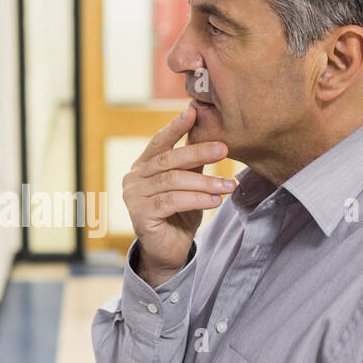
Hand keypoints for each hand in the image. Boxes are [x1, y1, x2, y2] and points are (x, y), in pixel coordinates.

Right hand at [122, 106, 233, 287]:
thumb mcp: (189, 183)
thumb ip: (193, 162)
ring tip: (228, 186)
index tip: (193, 111)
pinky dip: (197, 199)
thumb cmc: (179, 214)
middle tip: (224, 149)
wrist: (168, 251)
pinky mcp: (140, 215)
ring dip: (204, 183)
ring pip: (172, 182)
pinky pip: (172, 201)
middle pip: (168, 160)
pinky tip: (215, 201)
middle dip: (198, 153)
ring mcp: (133, 196)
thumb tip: (210, 133)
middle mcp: (133, 178)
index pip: (159, 141)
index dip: (176, 126)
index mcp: (143, 165)